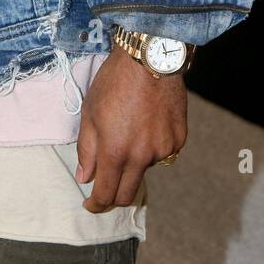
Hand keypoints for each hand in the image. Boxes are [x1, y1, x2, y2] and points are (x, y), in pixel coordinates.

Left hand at [75, 43, 186, 212]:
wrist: (150, 58)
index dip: (96, 204)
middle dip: (113, 196)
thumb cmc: (114, 81)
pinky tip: (147, 123)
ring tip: (128, 130)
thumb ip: (87, 149)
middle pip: (128, 194)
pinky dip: (151, 147)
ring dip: (133, 162)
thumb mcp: (90, 113)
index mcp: (116, 151)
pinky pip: (162, 153)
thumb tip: (84, 177)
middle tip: (104, 188)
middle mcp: (142, 156)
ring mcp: (164, 149)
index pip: (106, 193)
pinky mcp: (179, 139)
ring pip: (145, 169)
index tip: (90, 205)